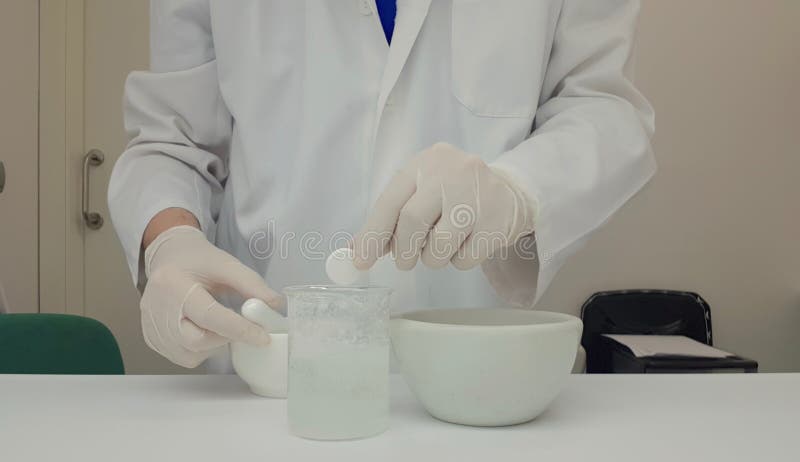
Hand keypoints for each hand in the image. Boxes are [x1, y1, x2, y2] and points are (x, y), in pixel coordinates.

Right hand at [141, 225, 281, 367]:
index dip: (238, 329)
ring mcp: (151, 326)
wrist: (168, 257)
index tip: (262, 336)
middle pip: (196, 340)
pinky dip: (200, 350)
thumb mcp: (226, 264)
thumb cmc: (197, 260)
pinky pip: (182, 356)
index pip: (209, 315)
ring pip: (189, 354)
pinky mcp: (152, 338)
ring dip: (213, 346)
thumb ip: (252, 285)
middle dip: (224, 337)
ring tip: (218, 324)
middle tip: (238, 326)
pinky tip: (205, 331)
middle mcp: (156, 308)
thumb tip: (276, 306)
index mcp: (173, 284)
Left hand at [353, 143, 536, 270]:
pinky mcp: (497, 222)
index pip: (390, 201)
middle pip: (412, 221)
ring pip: (438, 246)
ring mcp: (478, 196)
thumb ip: (392, 217)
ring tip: (442, 246)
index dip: (373, 234)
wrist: (509, 193)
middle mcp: (451, 172)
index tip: (360, 261)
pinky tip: (467, 243)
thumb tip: (357, 252)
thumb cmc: (454, 194)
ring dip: (432, 258)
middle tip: (404, 262)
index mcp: (425, 163)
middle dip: (403, 250)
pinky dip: (458, 261)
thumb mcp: (422, 192)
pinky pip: (464, 259)